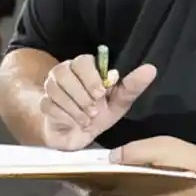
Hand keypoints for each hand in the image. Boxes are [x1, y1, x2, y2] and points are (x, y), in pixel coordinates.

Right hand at [39, 54, 156, 150]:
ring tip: (88, 118)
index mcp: (83, 68)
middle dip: (82, 94)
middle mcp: (64, 73)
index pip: (82, 60)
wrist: (78, 135)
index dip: (91, 77)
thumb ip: (132, 86)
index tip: (102, 93)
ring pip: (55, 88)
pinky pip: (50, 105)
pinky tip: (77, 123)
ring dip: (75, 107)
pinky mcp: (44, 105)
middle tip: (94, 109)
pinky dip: (66, 116)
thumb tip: (151, 69)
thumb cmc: (99, 113)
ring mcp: (51, 88)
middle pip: (64, 72)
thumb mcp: (119, 102)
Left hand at [79, 136, 195, 195]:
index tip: (73, 167)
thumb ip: (128, 154)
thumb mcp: (158, 148)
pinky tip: (126, 182)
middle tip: (87, 165)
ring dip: (111, 192)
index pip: (97, 195)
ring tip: (103, 171)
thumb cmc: (193, 167)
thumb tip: (108, 159)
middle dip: (97, 185)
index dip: (85, 179)